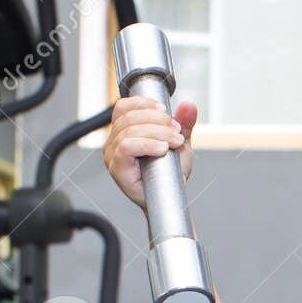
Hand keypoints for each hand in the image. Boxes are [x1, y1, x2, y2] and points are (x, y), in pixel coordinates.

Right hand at [104, 95, 196, 210]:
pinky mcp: (116, 167)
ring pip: (130, 130)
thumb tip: (188, 105)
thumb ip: (184, 124)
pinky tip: (162, 149)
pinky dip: (146, 144)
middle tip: (177, 131)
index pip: (123, 106)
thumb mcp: (179, 143)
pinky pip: (126, 147)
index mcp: (123, 131)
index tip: (165, 110)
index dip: (143, 103)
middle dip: (158, 120)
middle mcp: (113, 141)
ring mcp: (112, 155)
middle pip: (129, 117)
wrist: (171, 199)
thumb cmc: (170, 174)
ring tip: (175, 142)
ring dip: (157, 132)